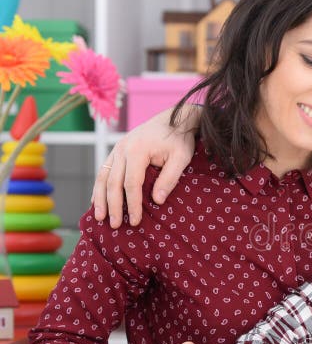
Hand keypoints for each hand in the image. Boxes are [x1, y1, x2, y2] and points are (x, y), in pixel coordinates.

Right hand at [92, 107, 197, 227]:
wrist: (174, 118)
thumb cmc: (180, 138)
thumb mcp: (181, 157)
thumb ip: (170, 178)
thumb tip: (157, 201)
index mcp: (137, 150)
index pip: (131, 183)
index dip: (132, 204)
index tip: (135, 221)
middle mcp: (122, 149)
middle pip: (113, 182)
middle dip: (113, 205)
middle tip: (115, 225)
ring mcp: (117, 149)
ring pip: (103, 176)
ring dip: (99, 198)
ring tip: (99, 217)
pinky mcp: (117, 150)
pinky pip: (104, 170)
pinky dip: (99, 187)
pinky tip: (96, 201)